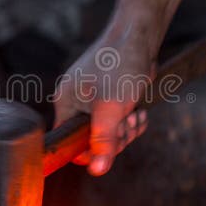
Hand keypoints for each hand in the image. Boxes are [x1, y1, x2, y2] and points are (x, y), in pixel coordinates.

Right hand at [53, 27, 155, 175]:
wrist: (139, 35)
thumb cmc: (120, 64)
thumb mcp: (111, 109)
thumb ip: (103, 141)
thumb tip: (96, 170)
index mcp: (65, 103)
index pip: (69, 143)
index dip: (90, 150)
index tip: (110, 144)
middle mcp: (75, 102)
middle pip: (93, 140)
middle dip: (116, 136)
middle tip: (127, 122)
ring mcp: (93, 99)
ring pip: (109, 132)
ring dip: (127, 129)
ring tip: (136, 114)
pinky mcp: (110, 96)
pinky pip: (118, 121)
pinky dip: (131, 120)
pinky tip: (140, 111)